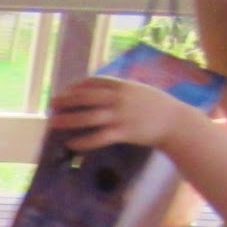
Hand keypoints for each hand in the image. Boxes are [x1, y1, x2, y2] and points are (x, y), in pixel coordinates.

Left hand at [46, 77, 197, 152]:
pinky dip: (83, 141)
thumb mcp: (138, 90)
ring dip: (68, 120)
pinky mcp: (123, 133)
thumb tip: (102, 91)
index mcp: (122, 85)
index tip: (65, 92)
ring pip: (88, 117)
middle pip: (86, 98)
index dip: (76, 87)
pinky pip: (99, 137)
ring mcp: (121, 116)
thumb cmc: (156, 106)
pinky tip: (71, 144)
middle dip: (66, 100)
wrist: (175, 121)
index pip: (93, 82)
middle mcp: (119, 98)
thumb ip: (120, 89)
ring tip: (52, 123)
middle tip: (51, 104)